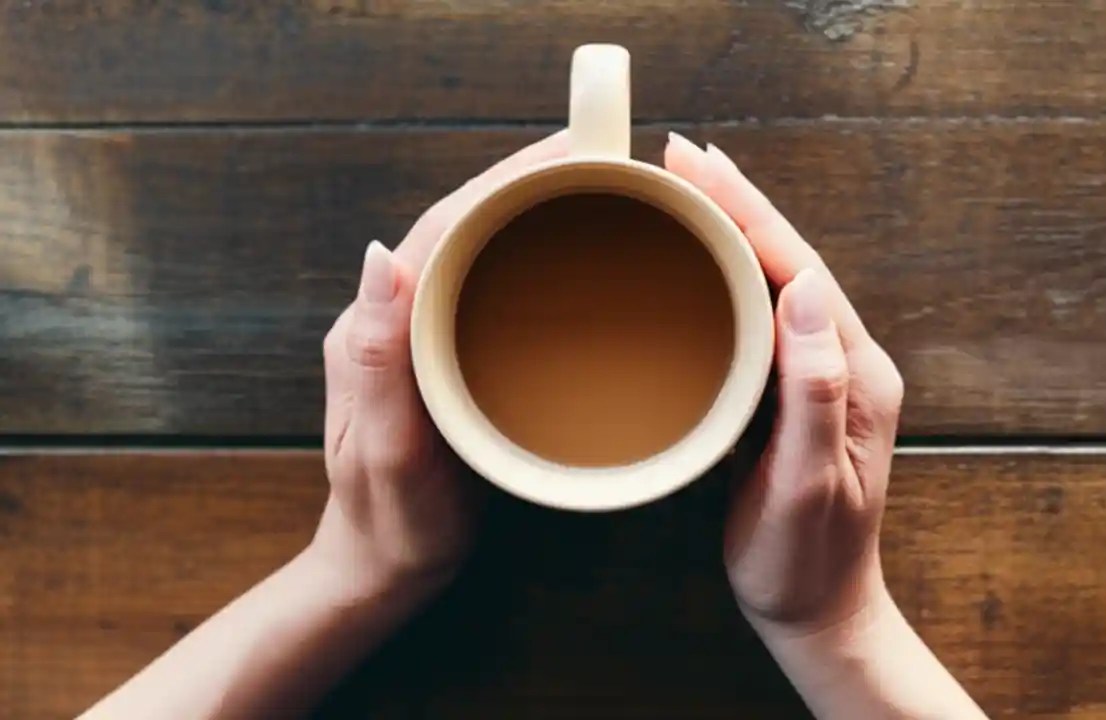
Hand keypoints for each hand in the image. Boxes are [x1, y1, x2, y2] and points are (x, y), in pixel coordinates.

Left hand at [310, 130, 570, 599]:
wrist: (382, 570)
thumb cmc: (391, 523)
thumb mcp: (387, 452)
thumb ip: (383, 360)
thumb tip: (382, 251)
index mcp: (372, 330)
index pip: (438, 230)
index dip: (499, 182)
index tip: (563, 151)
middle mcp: (390, 320)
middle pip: (459, 226)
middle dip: (522, 180)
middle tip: (598, 155)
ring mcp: (415, 336)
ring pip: (473, 250)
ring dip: (526, 209)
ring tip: (592, 185)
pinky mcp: (440, 357)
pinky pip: (483, 285)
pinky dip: (525, 253)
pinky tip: (566, 252)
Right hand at [664, 133, 903, 633]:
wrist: (820, 610)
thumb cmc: (806, 561)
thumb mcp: (807, 486)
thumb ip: (815, 393)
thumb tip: (808, 293)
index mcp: (856, 373)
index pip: (800, 270)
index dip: (748, 212)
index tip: (699, 166)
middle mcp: (847, 362)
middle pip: (789, 260)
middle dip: (736, 202)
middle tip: (678, 157)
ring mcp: (825, 376)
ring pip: (776, 280)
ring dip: (733, 229)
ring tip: (685, 188)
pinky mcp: (799, 394)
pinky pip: (764, 314)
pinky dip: (729, 274)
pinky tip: (700, 262)